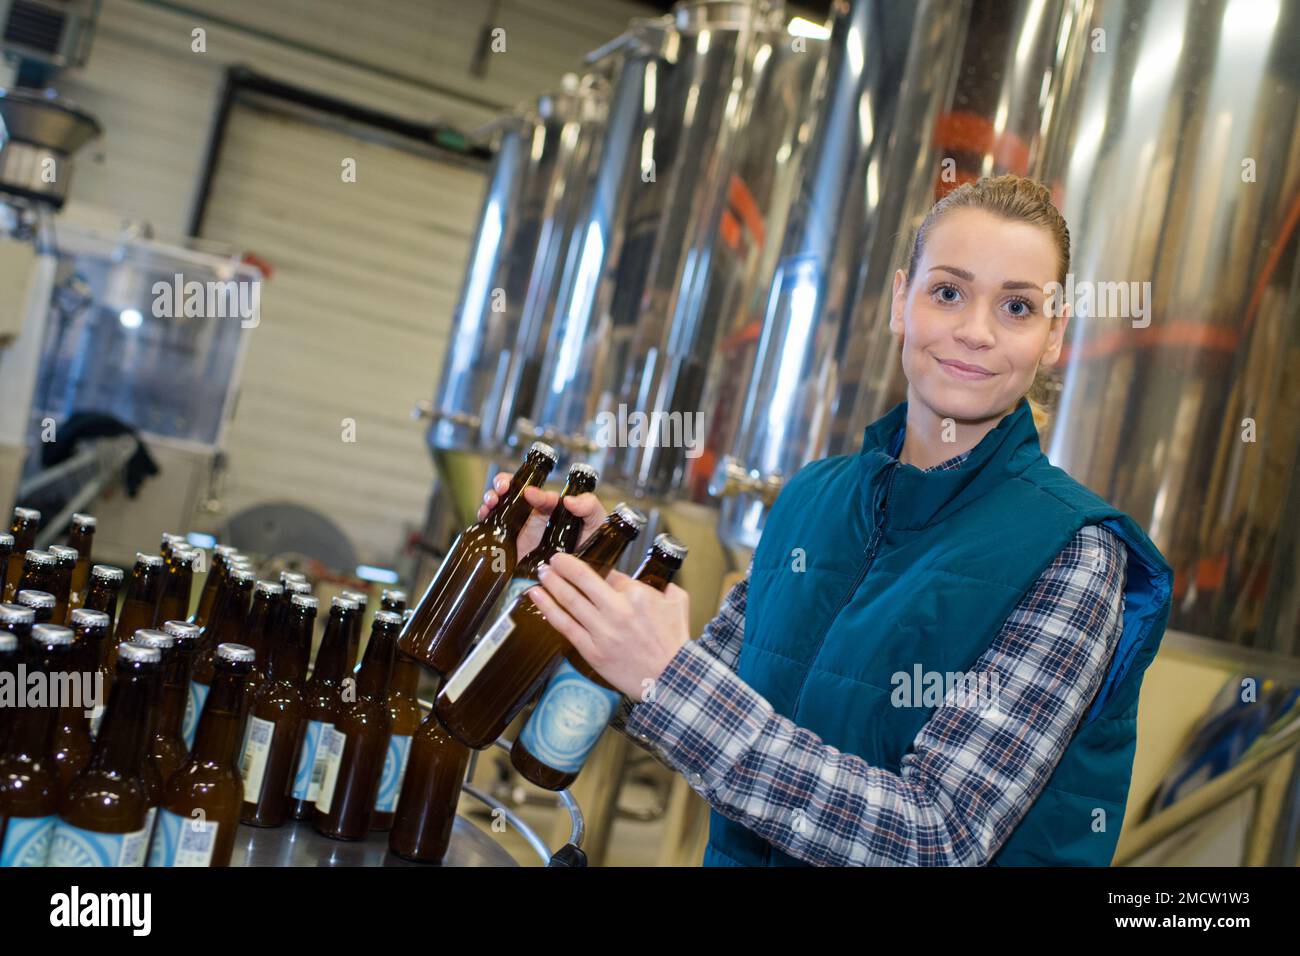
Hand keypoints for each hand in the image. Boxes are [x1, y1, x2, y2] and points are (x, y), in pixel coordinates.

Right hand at [477, 472, 606, 558]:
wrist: (578, 586)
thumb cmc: (591, 554)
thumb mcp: (596, 526)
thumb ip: (590, 507)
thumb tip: (570, 500)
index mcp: (553, 510)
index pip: (540, 494)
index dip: (534, 490)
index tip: (532, 493)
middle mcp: (534, 517)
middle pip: (513, 492)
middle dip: (504, 483)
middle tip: (502, 488)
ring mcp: (519, 531)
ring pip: (500, 507)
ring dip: (492, 497)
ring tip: (491, 501)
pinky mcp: (507, 546)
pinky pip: (492, 528)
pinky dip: (484, 517)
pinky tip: (484, 515)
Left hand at [527, 552, 690, 698]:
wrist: (671, 678)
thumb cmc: (674, 642)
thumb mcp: (677, 601)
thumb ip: (661, 584)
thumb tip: (642, 579)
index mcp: (638, 595)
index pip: (610, 574)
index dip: (597, 569)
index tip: (586, 568)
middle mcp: (617, 610)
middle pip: (582, 581)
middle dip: (563, 566)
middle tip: (553, 559)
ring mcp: (602, 632)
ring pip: (569, 601)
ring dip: (552, 583)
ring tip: (542, 573)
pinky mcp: (592, 651)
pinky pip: (565, 626)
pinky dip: (549, 609)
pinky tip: (538, 597)